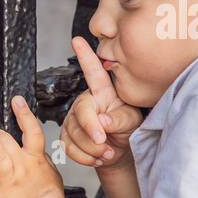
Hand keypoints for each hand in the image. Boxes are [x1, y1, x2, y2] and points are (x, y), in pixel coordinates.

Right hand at [64, 36, 145, 169]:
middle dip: (92, 131)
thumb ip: (119, 119)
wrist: (117, 152)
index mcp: (103, 92)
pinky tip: (98, 157)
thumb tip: (102, 121)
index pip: (93, 72)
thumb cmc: (126, 130)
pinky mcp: (65, 135)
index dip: (85, 56)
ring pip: (74, 134)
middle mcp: (85, 101)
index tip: (78, 40)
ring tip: (109, 152)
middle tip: (106, 143)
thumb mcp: (132, 122)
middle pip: (81, 112)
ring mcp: (72, 118)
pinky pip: (69, 148)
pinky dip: (85, 157)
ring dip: (93, 149)